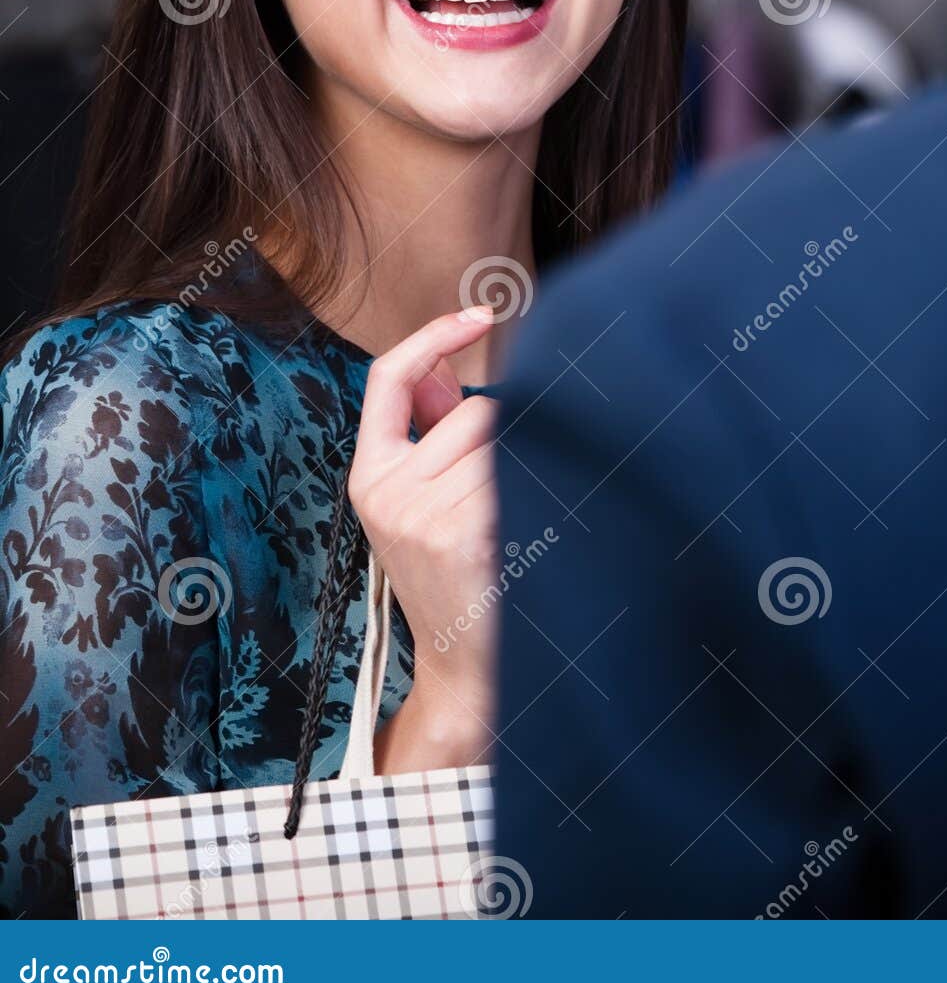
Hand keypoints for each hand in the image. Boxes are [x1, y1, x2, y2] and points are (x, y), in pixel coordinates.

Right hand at [348, 306, 498, 772]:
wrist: (465, 667)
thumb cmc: (455, 576)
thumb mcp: (422, 501)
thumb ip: (431, 430)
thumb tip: (449, 362)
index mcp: (369, 477)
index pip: (390, 378)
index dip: (433, 336)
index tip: (478, 314)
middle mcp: (388, 492)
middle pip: (474, 412)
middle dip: (507, 439)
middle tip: (511, 495)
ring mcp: (424, 515)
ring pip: (504, 441)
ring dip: (528, 469)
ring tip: (518, 522)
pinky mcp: (465, 534)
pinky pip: (520, 475)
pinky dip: (541, 492)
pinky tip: (532, 537)